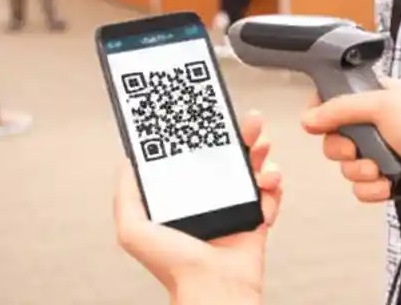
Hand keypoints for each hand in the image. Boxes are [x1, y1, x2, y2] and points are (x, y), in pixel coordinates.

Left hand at [115, 111, 281, 304]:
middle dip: (240, 133)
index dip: (202, 132)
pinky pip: (272, 192)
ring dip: (261, 152)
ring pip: (253, 167)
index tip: (208, 113)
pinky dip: (274, 184)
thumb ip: (126, 194)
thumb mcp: (132, 229)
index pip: (193, 154)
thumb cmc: (172, 266)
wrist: (213, 288)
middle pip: (228, 154)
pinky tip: (267, 183)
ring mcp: (235, 205)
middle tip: (248, 121)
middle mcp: (209, 197)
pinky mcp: (257, 217)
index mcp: (183, 195)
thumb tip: (127, 160)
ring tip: (262, 146)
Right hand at [302, 78, 400, 222]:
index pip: (340, 98)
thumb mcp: (385, 106)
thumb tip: (309, 117)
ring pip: (347, 166)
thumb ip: (342, 108)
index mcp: (384, 97)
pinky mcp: (389, 183)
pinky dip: (373, 189)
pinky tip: (390, 185)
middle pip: (336, 136)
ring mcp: (385, 155)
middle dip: (341, 147)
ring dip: (360, 170)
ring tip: (381, 168)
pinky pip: (360, 189)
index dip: (324, 110)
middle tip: (355, 148)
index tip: (318, 120)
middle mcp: (383, 125)